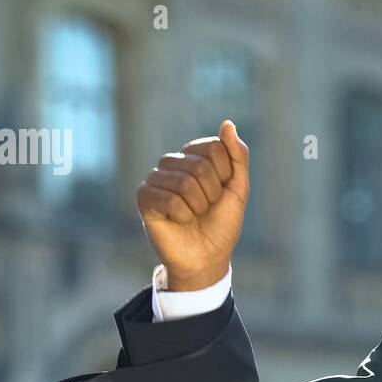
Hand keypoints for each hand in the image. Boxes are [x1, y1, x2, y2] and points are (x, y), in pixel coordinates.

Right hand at [137, 119, 249, 290]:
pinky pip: (169, 199)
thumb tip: (227, 123)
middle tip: (206, 209)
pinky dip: (182, 215)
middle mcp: (173, 163)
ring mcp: (156, 179)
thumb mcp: (238, 188)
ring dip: (198, 206)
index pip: (215, 148)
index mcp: (195, 156)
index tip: (221, 193)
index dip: (225, 176)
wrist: (207, 257)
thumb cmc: (222, 223)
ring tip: (193, 215)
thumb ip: (237, 155)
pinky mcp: (144, 197)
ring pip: (184, 182)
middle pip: (200, 165)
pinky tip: (178, 221)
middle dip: (212, 194)